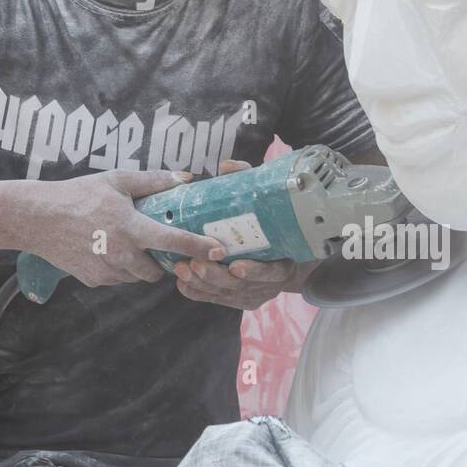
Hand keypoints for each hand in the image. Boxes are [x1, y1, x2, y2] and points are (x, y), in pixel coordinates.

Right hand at [20, 169, 228, 288]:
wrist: (38, 218)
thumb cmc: (79, 194)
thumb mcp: (116, 180)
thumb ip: (153, 181)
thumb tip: (186, 177)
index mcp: (131, 227)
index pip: (174, 240)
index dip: (199, 246)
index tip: (221, 251)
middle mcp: (122, 254)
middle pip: (157, 269)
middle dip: (159, 259)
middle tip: (149, 241)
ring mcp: (107, 271)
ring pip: (136, 276)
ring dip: (137, 264)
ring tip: (121, 241)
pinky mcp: (93, 281)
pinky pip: (117, 279)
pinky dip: (117, 268)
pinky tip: (103, 249)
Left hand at [172, 159, 319, 309]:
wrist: (283, 254)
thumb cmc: (269, 221)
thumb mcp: (264, 201)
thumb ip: (248, 182)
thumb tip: (227, 166)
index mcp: (284, 260)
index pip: (273, 271)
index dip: (256, 271)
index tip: (236, 265)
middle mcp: (270, 282)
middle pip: (242, 286)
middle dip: (216, 276)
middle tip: (195, 263)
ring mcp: (254, 293)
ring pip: (226, 294)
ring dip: (202, 283)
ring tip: (182, 269)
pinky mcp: (239, 299)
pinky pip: (216, 299)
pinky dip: (198, 292)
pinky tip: (182, 283)